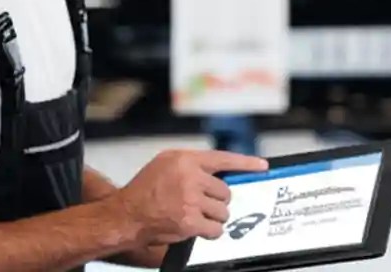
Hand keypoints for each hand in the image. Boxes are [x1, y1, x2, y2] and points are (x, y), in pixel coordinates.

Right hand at [111, 149, 268, 246]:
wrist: (127, 214)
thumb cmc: (145, 190)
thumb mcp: (166, 164)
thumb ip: (192, 165)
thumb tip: (220, 173)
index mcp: (184, 159)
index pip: (223, 159)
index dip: (246, 163)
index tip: (262, 166)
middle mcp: (189, 177)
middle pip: (225, 191)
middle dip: (216, 201)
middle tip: (200, 204)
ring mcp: (190, 200)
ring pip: (222, 211)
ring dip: (213, 217)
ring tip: (195, 215)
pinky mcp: (190, 222)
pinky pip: (216, 229)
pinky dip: (210, 231)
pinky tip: (197, 228)